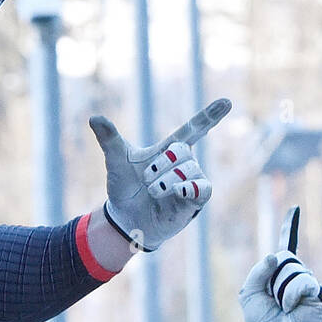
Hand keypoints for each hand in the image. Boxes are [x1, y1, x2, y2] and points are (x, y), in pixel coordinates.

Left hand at [89, 98, 230, 251]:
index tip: (226, 102)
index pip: (193, 128)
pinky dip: (190, 188)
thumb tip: (94, 118)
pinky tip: (178, 191)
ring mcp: (191, 182)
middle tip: (146, 179)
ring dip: (166, 181)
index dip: (209, 116)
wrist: (124, 219)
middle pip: (182, 151)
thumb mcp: (116, 161)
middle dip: (160, 164)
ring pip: (188, 170)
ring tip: (153, 192)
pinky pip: (203, 189)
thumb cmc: (124, 189)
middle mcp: (184, 164)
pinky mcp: (194, 201)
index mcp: (169, 150)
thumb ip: (109, 139)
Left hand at [239, 206, 321, 321]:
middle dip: (274, 278)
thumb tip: (276, 255)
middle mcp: (296, 276)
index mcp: (279, 273)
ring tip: (284, 307)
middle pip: (286, 257)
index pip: (285, 246)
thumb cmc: (262, 321)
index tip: (294, 209)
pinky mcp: (318, 294)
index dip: (290, 227)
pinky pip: (304, 282)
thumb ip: (258, 271)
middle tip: (274, 300)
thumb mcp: (249, 292)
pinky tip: (292, 308)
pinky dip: (292, 295)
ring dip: (282, 290)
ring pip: (294, 270)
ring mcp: (308, 284)